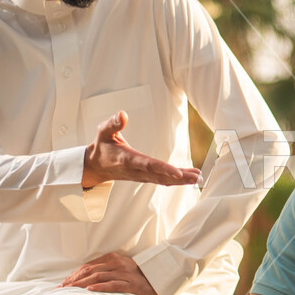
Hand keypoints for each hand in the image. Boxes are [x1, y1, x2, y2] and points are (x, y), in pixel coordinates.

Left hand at [59, 252, 161, 294]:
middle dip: (74, 279)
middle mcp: (118, 263)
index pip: (89, 265)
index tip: (64, 283)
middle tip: (62, 288)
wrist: (159, 281)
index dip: (75, 274)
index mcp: (114, 258)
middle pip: (91, 270)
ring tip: (70, 290)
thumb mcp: (122, 267)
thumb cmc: (138, 276)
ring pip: (99, 277)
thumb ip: (107, 268)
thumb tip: (86, 277)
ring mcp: (125, 273)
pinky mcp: (131, 284)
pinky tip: (89, 290)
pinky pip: (113, 285)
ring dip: (82, 284)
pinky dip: (100, 287)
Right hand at [82, 111, 199, 187]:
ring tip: (198, 178)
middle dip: (179, 177)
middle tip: (196, 177)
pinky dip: (176, 180)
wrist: (95, 166)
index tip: (178, 173)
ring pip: (163, 180)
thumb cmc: (102, 146)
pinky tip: (189, 178)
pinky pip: (162, 180)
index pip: (148, 164)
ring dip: (181, 180)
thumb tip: (122, 114)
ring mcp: (141, 176)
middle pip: (160, 175)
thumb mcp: (103, 132)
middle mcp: (136, 170)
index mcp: (127, 159)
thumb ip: (113, 123)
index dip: (164, 169)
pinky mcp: (144, 177)